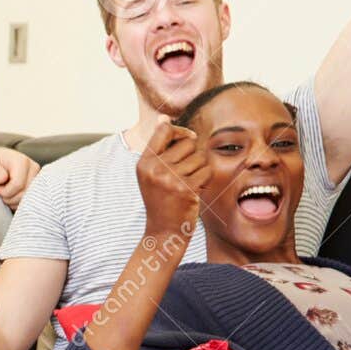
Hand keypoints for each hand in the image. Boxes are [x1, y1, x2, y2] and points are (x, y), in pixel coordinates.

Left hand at [0, 146, 39, 208]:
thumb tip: (3, 179)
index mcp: (22, 162)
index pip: (17, 184)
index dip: (5, 191)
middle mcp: (33, 169)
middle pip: (24, 194)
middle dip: (9, 197)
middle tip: (1, 191)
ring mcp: (37, 178)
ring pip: (27, 200)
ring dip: (13, 201)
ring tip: (5, 192)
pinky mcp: (38, 187)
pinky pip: (29, 202)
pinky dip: (18, 202)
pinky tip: (11, 195)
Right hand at [136, 119, 206, 238]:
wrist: (163, 231)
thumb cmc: (161, 200)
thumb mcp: (151, 173)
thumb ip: (159, 147)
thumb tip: (164, 118)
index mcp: (144, 163)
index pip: (165, 129)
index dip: (180, 131)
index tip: (185, 140)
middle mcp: (154, 168)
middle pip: (188, 142)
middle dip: (192, 155)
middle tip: (184, 173)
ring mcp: (170, 178)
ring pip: (200, 156)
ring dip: (200, 169)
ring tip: (188, 184)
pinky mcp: (186, 188)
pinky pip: (207, 171)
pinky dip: (205, 181)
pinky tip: (194, 191)